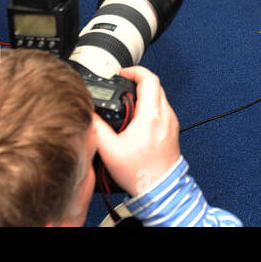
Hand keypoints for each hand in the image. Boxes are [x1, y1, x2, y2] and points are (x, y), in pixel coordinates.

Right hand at [91, 66, 181, 196]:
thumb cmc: (140, 174)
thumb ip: (97, 129)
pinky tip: (137, 119)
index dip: (134, 71)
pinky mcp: (172, 131)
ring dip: (144, 94)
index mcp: (151, 116)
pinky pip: (162, 109)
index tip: (122, 73)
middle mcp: (165, 116)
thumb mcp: (110, 151)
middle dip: (137, 81)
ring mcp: (171, 123)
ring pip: (159, 97)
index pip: (148, 79)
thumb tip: (88, 114)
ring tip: (127, 104)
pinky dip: (150, 107)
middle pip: (155, 85)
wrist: (160, 190)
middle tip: (122, 86)